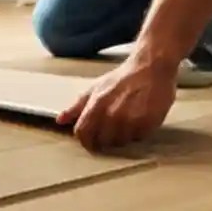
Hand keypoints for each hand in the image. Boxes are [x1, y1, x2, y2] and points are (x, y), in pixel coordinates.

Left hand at [56, 52, 177, 152]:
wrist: (151, 67)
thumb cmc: (122, 78)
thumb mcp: (96, 87)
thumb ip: (77, 106)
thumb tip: (60, 120)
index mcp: (96, 105)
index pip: (83, 134)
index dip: (86, 140)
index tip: (91, 142)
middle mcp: (112, 115)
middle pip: (103, 141)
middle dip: (106, 138)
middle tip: (113, 129)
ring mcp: (130, 120)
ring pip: (121, 142)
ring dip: (123, 136)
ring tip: (128, 121)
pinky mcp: (147, 122)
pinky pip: (138, 138)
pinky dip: (138, 132)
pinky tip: (140, 119)